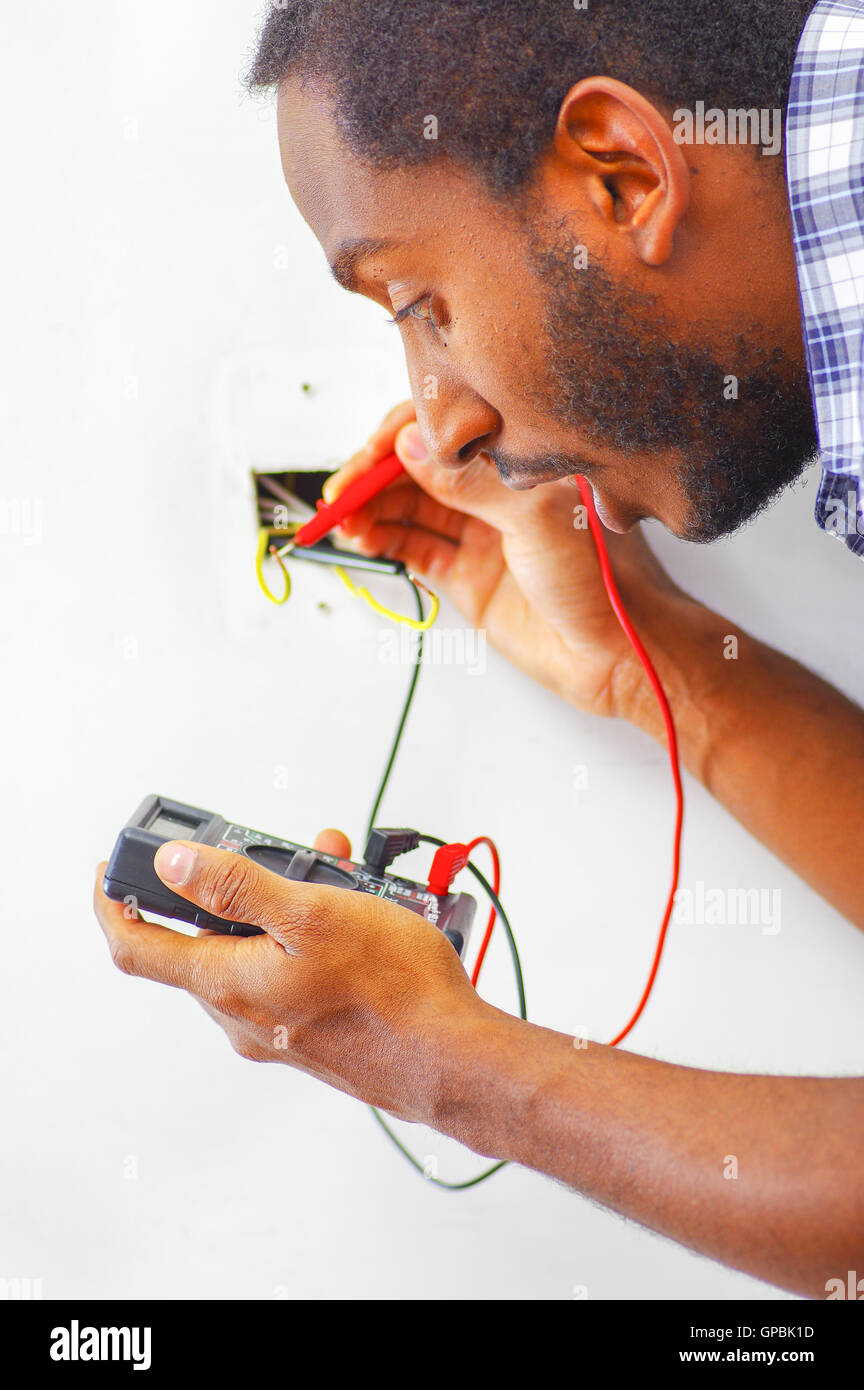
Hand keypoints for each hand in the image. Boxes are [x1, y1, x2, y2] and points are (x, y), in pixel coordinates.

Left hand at [94, 830, 485, 1120]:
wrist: (451, 1060)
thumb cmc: (391, 991)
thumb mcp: (311, 913)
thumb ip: (236, 887)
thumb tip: (171, 865)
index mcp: (228, 985)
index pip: (138, 948)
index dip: (112, 905)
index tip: (109, 873)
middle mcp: (241, 1018)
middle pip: (205, 943)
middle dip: (231, 889)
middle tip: (271, 853)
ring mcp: (276, 1033)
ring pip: (255, 955)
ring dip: (280, 908)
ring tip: (337, 874)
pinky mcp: (311, 1039)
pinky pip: (288, 977)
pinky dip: (305, 939)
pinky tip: (355, 916)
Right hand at [327, 403, 691, 719]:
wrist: (618, 653)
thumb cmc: (602, 580)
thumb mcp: (535, 517)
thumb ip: (470, 482)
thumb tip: (410, 445)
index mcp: (521, 461)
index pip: (447, 432)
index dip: (401, 438)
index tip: (370, 456)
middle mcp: (497, 491)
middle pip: (419, 467)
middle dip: (374, 474)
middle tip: (342, 492)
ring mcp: (480, 532)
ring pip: (409, 507)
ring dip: (372, 508)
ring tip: (344, 520)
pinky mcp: (467, 575)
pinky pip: (414, 547)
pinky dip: (384, 539)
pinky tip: (362, 538)